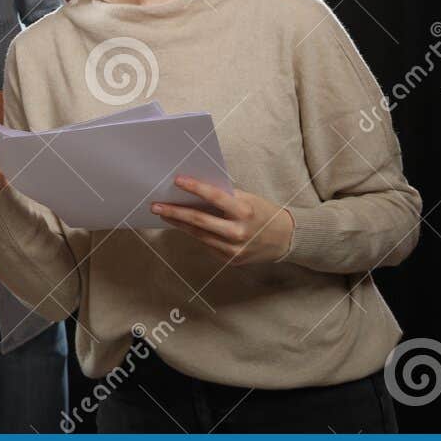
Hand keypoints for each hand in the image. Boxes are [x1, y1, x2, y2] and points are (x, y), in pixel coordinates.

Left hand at [151, 178, 293, 264]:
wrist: (284, 240)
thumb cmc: (262, 213)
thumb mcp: (248, 199)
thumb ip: (225, 196)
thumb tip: (195, 189)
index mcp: (244, 212)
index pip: (215, 197)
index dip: (195, 188)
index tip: (177, 181)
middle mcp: (238, 232)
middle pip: (199, 221)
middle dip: (175, 212)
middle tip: (156, 205)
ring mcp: (233, 249)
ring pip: (199, 235)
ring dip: (179, 223)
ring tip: (163, 213)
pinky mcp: (230, 260)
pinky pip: (207, 244)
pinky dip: (194, 234)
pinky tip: (182, 225)